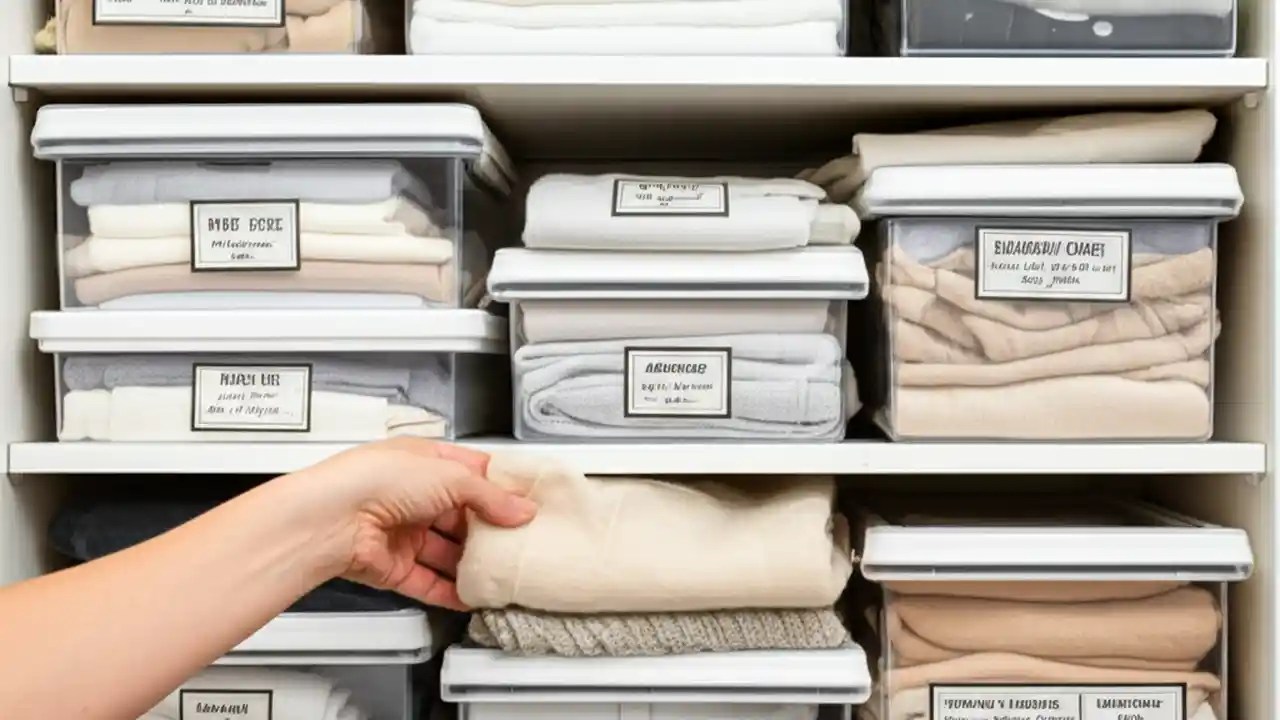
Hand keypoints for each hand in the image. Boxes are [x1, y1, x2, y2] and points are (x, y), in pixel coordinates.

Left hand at [282, 438, 537, 609]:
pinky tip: (473, 596)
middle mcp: (411, 496)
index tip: (526, 504)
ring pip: (446, 552)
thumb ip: (490, 497)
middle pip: (461, 516)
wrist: (329, 518)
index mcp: (423, 463)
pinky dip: (451, 591)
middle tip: (520, 541)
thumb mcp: (449, 477)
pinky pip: (428, 583)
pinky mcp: (393, 567)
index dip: (498, 489)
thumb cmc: (375, 479)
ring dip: (472, 564)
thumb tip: (520, 509)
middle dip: (489, 530)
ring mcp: (402, 532)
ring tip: (502, 572)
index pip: (470, 474)